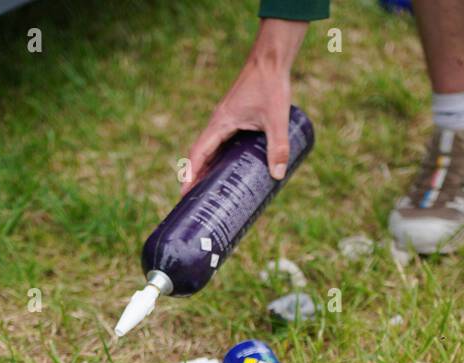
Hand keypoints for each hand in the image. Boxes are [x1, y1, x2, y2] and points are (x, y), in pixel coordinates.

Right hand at [180, 18, 307, 195]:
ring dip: (206, 168)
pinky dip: (218, 158)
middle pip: (201, 154)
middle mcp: (218, 122)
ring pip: (210, 149)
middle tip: (192, 200)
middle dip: (196, 176)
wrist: (270, 61)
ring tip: (206, 190)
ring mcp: (225, 120)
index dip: (192, 173)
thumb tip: (278, 175)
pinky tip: (225, 169)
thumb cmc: (270, 86)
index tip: (185, 192)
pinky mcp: (234, 119)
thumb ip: (279, 146)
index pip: (199, 152)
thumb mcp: (276, 119)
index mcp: (221, 123)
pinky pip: (220, 143)